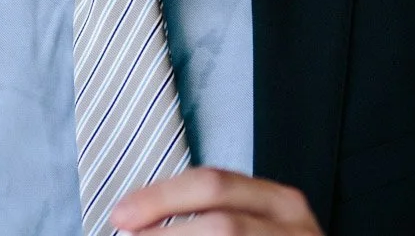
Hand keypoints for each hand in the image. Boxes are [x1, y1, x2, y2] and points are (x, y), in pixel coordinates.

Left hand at [110, 167, 320, 234]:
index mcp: (281, 203)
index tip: (123, 213)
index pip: (215, 184)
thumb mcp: (261, 228)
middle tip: (126, 233)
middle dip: (165, 223)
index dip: (162, 197)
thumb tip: (144, 222)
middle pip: (220, 220)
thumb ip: (218, 217)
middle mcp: (292, 229)